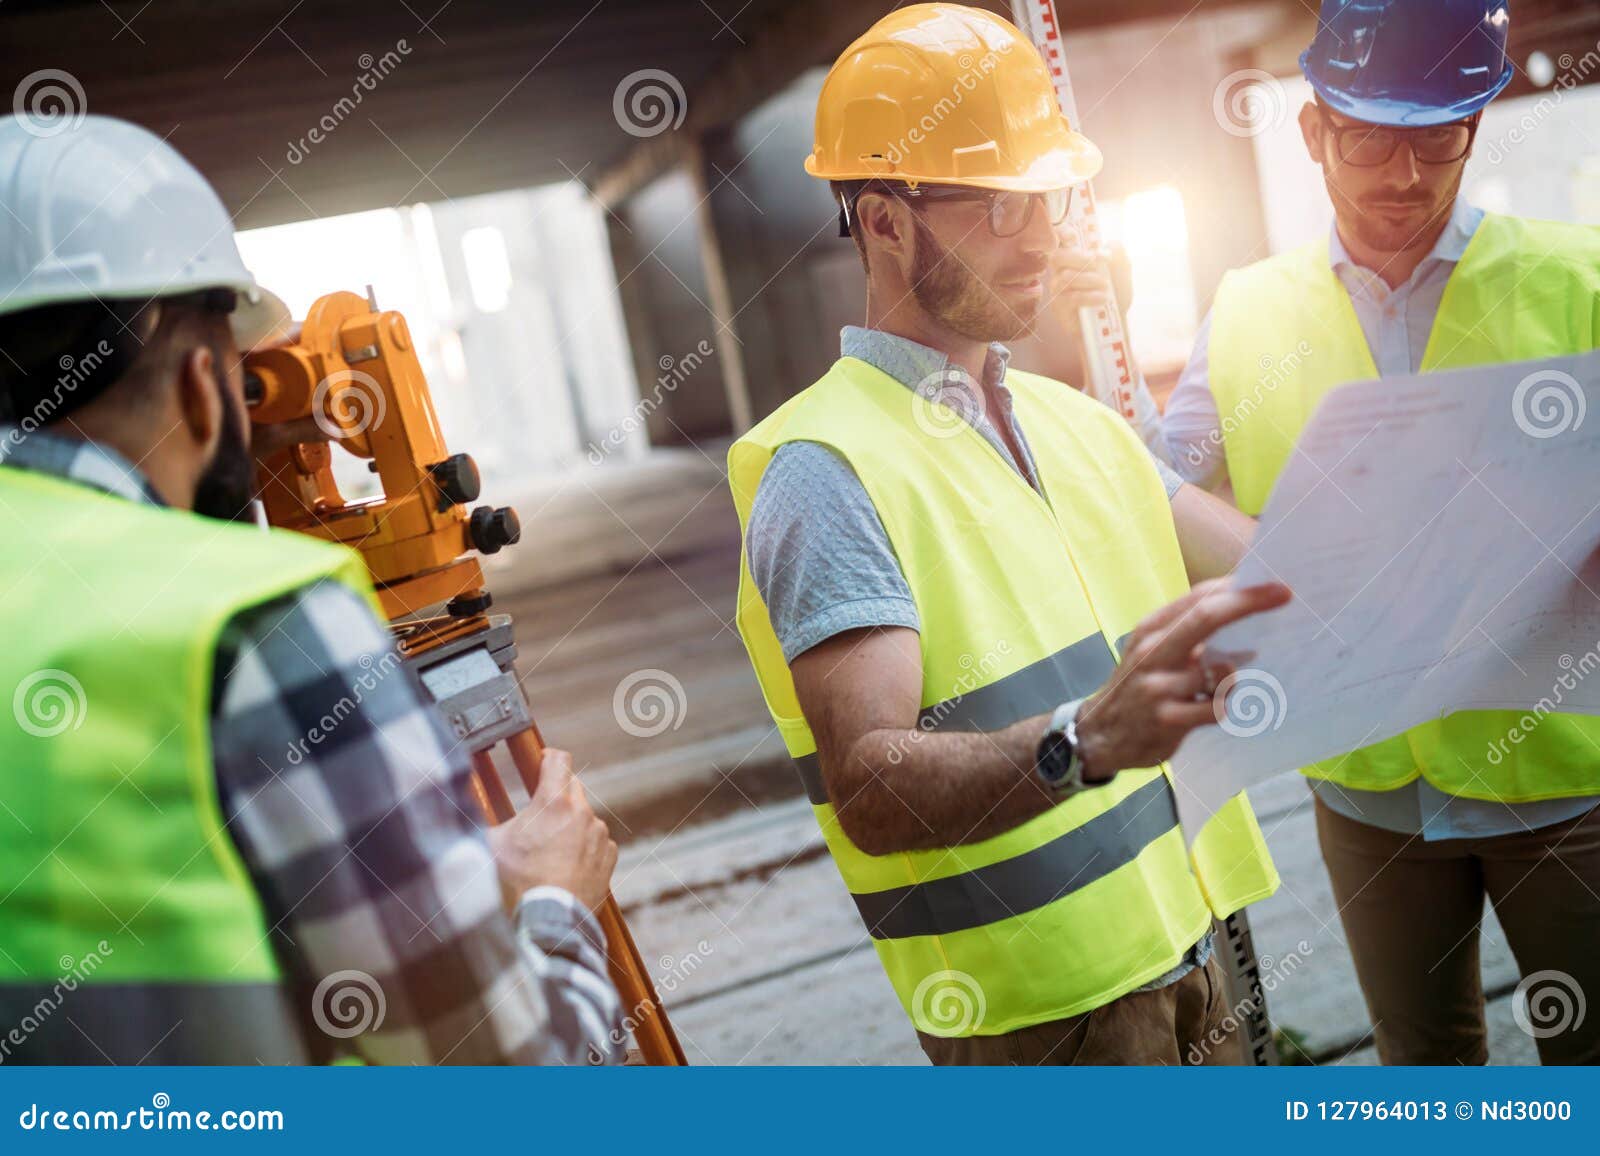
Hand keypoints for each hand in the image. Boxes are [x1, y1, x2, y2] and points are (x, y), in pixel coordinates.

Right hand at [487, 748, 617, 914]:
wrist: (547, 923)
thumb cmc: (515, 883)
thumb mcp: (489, 844)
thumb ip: (481, 816)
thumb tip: (460, 803)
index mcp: (555, 802)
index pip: (559, 759)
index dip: (547, 759)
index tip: (540, 765)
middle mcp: (583, 813)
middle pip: (572, 788)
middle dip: (555, 797)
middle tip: (536, 817)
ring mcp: (599, 836)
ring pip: (583, 818)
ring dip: (569, 826)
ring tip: (547, 852)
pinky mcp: (608, 857)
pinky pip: (595, 842)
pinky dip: (582, 848)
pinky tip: (564, 867)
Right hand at [1048, 231, 1132, 320]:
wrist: (1114, 326)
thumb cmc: (1115, 297)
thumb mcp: (1123, 274)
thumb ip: (1119, 256)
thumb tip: (1109, 245)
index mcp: (1075, 260)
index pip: (1060, 242)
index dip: (1062, 234)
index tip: (1073, 235)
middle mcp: (1062, 272)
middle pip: (1058, 257)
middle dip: (1077, 257)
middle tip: (1096, 262)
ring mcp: (1058, 291)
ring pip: (1066, 277)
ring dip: (1089, 279)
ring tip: (1105, 286)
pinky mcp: (1060, 309)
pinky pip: (1070, 297)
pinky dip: (1089, 296)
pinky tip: (1102, 298)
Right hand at [1074, 580, 1291, 780]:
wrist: (1099, 734)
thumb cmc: (1138, 685)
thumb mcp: (1153, 649)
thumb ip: (1188, 630)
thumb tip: (1238, 602)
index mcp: (1151, 629)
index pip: (1197, 598)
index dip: (1236, 588)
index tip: (1273, 583)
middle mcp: (1152, 651)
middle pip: (1205, 617)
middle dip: (1246, 602)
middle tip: (1283, 593)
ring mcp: (1158, 686)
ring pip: (1220, 670)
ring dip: (1233, 677)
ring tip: (1217, 687)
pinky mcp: (1167, 719)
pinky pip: (1216, 708)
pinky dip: (1223, 706)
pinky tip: (1210, 708)